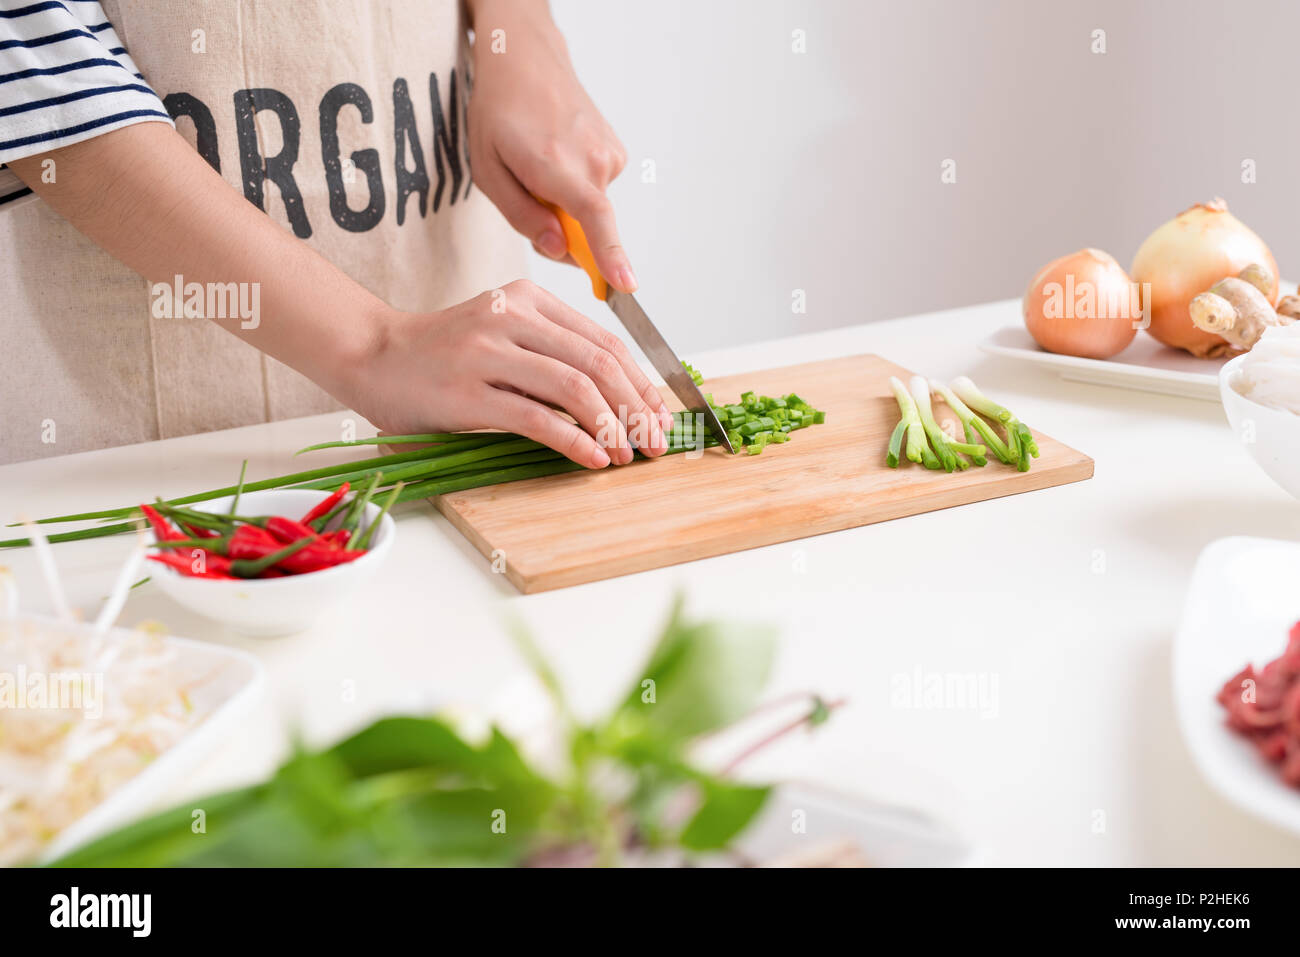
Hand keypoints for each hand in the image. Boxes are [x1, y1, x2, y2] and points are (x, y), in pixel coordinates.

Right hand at [351, 281, 672, 467]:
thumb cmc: (441, 357)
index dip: (642, 382)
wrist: (370, 355)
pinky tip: (593, 459)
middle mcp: (511, 317)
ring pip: (574, 387)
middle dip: (636, 407)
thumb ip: (551, 354)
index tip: (660, 415)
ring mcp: (487, 353)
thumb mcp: (503, 337)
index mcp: (527, 299)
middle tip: (656, 442)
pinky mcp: (467, 393)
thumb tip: (620, 400)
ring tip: (627, 455)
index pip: (604, 341)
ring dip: (611, 427)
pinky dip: (575, 441)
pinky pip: (536, 418)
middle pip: (598, 363)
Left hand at [466, 0, 634, 291]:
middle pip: (588, 228)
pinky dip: (576, 188)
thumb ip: (522, 216)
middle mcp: (592, 159)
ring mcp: (610, 155)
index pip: (594, 217)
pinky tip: (559, 158)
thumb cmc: (499, 114)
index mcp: (554, 164)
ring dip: (566, 207)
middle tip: (530, 202)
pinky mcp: (617, 154)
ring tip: (541, 167)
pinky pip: (596, 192)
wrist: (526, 61)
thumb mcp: (488, 172)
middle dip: (562, 236)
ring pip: (591, 210)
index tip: (626, 284)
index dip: (610, 255)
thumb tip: (558, 247)